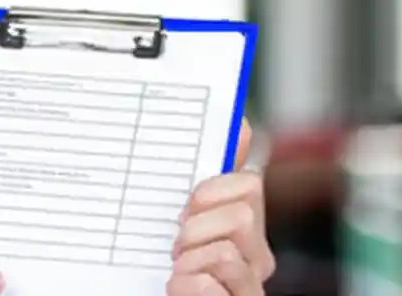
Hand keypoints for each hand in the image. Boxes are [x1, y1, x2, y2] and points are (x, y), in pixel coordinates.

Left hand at [168, 119, 275, 294]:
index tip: (183, 207)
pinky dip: (185, 287)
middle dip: (197, 225)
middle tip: (176, 243)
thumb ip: (209, 172)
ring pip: (225, 252)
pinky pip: (210, 287)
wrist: (146, 290)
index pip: (249, 184)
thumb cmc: (164, 259)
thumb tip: (241, 122)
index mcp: (245, 227)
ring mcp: (248, 287)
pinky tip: (177, 288)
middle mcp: (255, 257)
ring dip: (188, 259)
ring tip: (176, 270)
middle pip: (243, 216)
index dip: (210, 190)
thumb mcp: (184, 212)